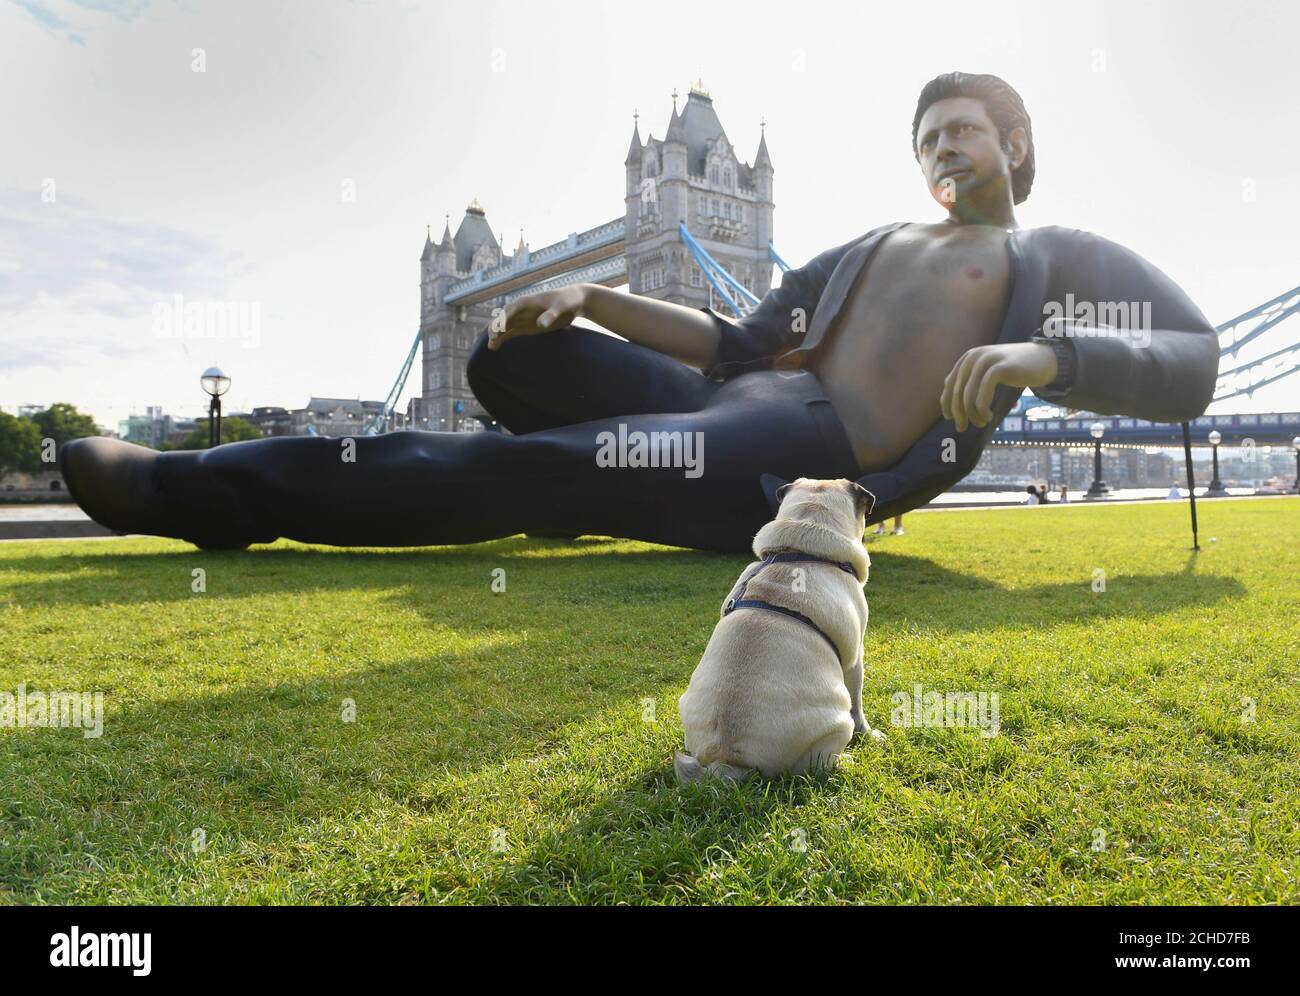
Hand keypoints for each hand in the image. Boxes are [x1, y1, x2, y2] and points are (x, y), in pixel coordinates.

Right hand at [487, 285, 588, 350]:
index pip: (511, 309)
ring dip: (497, 335)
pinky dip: (503, 338)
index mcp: (526, 301)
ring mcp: (522, 318)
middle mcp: (521, 309)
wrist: (573, 302)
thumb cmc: (567, 301)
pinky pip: (511, 332)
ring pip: (504, 326)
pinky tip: (496, 347)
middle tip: (493, 338)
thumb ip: (551, 315)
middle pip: (504, 318)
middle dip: (497, 327)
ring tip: (491, 347)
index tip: (500, 328)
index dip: (504, 318)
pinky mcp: (525, 326)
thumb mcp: (562, 307)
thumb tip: (542, 324)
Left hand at [940, 341, 1057, 431]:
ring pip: (968, 395)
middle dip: (958, 413)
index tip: (951, 419)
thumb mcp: (988, 373)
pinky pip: (983, 394)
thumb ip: (971, 383)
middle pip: (957, 392)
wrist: (1044, 359)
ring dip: (972, 415)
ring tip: (981, 423)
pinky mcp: (1000, 368)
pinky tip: (989, 417)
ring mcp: (986, 361)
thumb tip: (951, 405)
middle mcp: (974, 357)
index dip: (947, 404)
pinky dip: (982, 410)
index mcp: (968, 358)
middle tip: (962, 428)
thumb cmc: (1015, 370)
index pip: (949, 384)